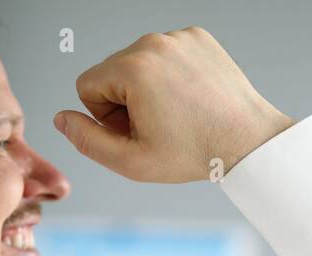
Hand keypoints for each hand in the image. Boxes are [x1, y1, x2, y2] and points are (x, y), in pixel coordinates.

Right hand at [54, 26, 294, 182]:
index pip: (86, 86)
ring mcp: (179, 36)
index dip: (105, 117)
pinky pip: (167, 54)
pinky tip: (193, 97)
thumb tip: (61, 119)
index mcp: (132, 68)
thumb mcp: (133, 161)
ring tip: (179, 113)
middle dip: (126, 100)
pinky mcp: (198, 37)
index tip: (136, 131)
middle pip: (112, 71)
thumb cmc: (197, 153)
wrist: (250, 142)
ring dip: (149, 87)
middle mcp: (153, 43)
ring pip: (139, 62)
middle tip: (160, 126)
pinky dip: (174, 74)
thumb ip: (88, 142)